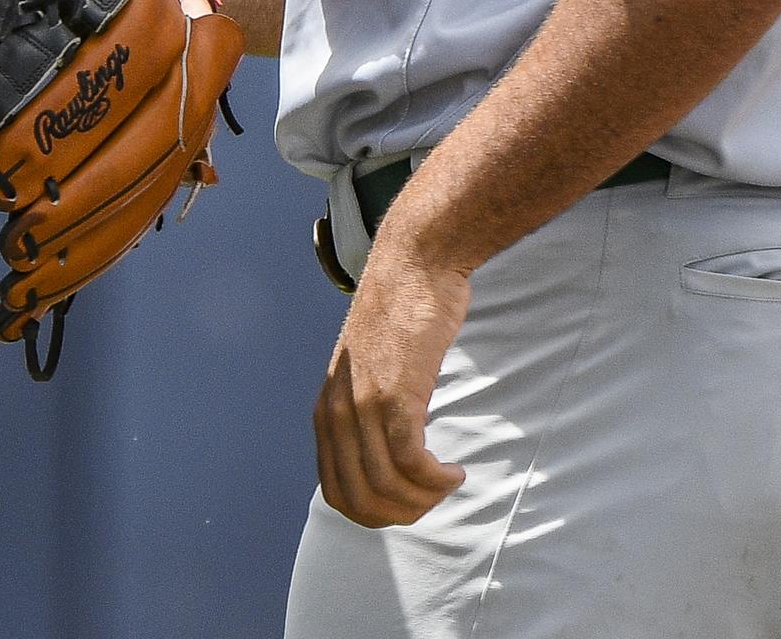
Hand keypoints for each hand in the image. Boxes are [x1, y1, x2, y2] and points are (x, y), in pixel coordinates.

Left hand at [313, 235, 471, 527]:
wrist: (414, 264)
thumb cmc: (402, 315)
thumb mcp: (368, 370)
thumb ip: (366, 409)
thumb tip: (385, 452)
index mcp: (326, 410)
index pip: (335, 492)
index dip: (374, 513)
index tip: (408, 505)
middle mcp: (336, 411)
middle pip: (359, 499)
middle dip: (400, 516)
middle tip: (432, 502)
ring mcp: (364, 404)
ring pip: (386, 486)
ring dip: (424, 500)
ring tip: (448, 484)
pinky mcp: (397, 394)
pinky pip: (412, 462)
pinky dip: (436, 480)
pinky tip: (454, 472)